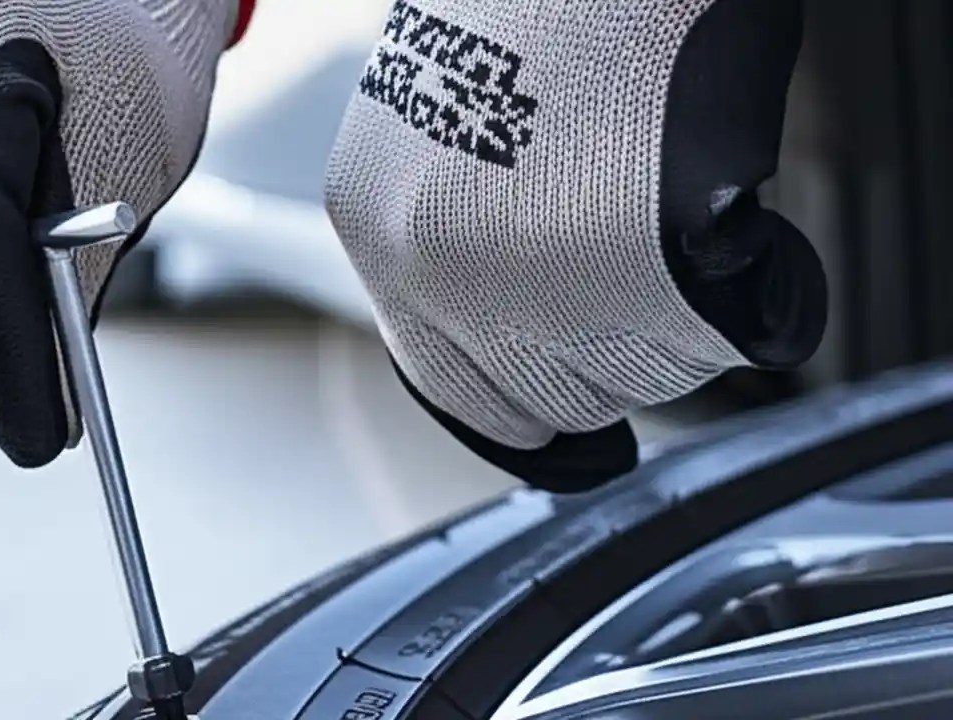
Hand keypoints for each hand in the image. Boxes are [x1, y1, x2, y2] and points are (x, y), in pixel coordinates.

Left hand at [326, 0, 826, 491]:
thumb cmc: (538, 2)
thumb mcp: (447, 113)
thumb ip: (453, 219)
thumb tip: (500, 309)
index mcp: (370, 219)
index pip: (448, 382)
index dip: (522, 395)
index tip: (561, 404)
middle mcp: (427, 265)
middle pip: (542, 399)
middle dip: (603, 362)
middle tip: (645, 302)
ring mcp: (523, 273)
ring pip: (628, 377)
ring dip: (670, 327)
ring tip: (677, 225)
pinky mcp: (628, 268)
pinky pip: (705, 342)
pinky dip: (737, 302)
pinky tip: (725, 227)